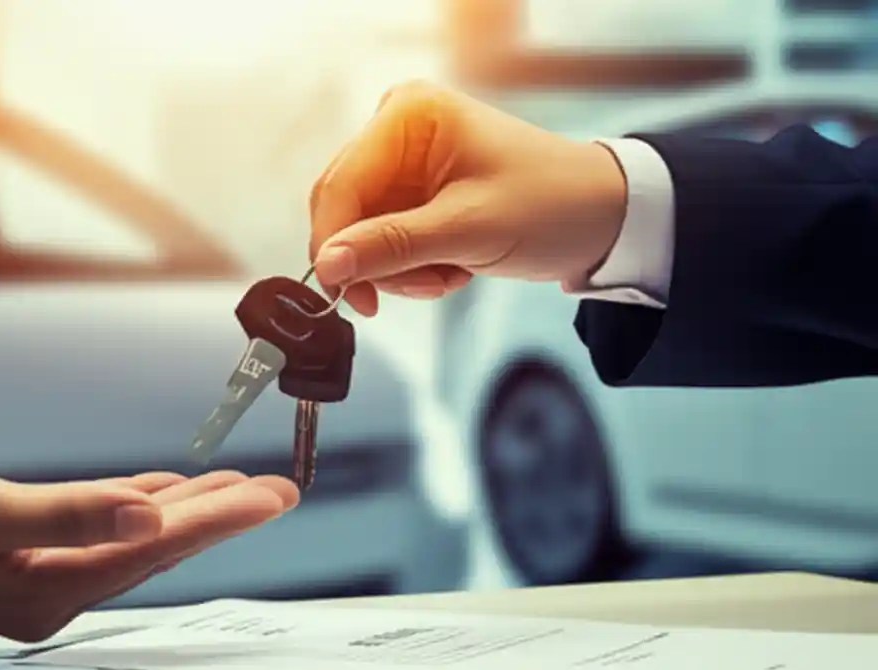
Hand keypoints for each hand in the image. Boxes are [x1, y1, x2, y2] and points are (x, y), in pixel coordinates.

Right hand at [0, 450, 297, 640]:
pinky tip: (169, 488)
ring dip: (191, 508)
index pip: (155, 548)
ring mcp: (41, 571)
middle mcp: (54, 589)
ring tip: (244, 485)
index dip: (222, 518)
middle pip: (158, 546)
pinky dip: (142, 503)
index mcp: (48, 588)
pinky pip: (102, 524)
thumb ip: (65, 514)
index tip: (275, 495)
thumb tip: (150, 513)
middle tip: (283, 489)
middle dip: (224, 516)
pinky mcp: (26, 549)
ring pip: (137, 535)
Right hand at [309, 80, 629, 315]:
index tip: (342, 293)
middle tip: (420, 288)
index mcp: (407, 115)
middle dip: (379, 260)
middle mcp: (396, 131)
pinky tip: (454, 268)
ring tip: (451, 275)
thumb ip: (392, 246)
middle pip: (345, 211)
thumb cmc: (551, 205)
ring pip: (361, 236)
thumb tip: (328, 266)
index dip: (334, 243)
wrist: (602, 218)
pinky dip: (414, 268)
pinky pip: (383, 243)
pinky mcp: (411, 195)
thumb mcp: (468, 230)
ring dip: (401, 270)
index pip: (341, 185)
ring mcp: (402, 164)